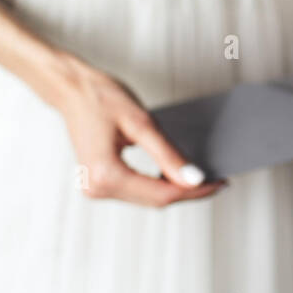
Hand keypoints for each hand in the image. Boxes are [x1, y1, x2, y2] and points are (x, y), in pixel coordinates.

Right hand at [48, 56, 223, 206]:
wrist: (72, 91)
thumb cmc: (100, 99)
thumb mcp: (142, 123)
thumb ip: (168, 155)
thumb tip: (194, 178)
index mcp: (106, 175)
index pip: (163, 193)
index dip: (195, 190)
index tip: (219, 181)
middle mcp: (98, 188)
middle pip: (157, 200)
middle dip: (189, 191)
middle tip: (218, 180)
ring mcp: (96, 188)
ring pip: (149, 199)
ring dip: (175, 190)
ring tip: (202, 178)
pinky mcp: (99, 184)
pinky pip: (137, 192)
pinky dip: (159, 186)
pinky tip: (176, 176)